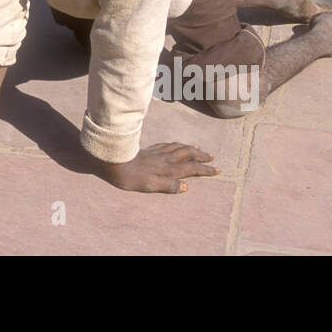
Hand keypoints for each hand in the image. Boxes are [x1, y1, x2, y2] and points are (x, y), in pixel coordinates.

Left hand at [101, 142, 217, 193]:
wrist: (114, 161)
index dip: (205, 169)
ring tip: (198, 148)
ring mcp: (158, 152)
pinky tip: (176, 144)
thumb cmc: (132, 177)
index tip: (217, 170)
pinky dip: (177, 144)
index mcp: (169, 169)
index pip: (192, 168)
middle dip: (201, 155)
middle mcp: (166, 158)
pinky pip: (168, 144)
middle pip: (188, 153)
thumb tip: (186, 186)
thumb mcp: (151, 186)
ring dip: (191, 147)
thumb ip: (169, 186)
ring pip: (179, 147)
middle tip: (211, 157)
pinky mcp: (150, 149)